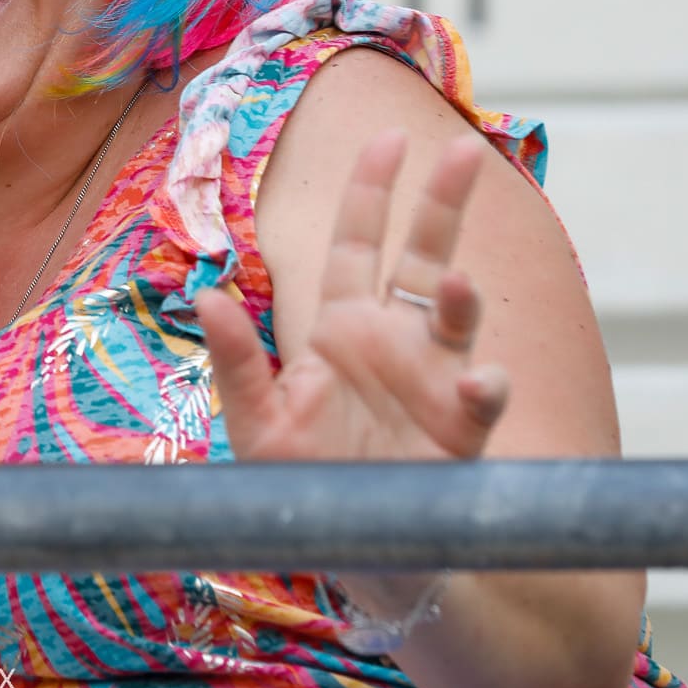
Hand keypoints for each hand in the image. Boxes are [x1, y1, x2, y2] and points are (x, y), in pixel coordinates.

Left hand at [198, 131, 510, 463]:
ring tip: (457, 279)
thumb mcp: (256, 419)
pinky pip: (481, 398)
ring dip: (460, 296)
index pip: (358, 245)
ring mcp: (433, 382)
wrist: (349, 549)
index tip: (390, 138)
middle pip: (423, 256)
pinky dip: (483, 387)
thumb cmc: (300, 481)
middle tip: (469, 149)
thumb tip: (204, 294)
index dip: (373, 192)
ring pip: (457, 319)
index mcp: (342, 329)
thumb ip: (237, 359)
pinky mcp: (460, 432)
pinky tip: (475, 385)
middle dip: (444, 204)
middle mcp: (394, 343)